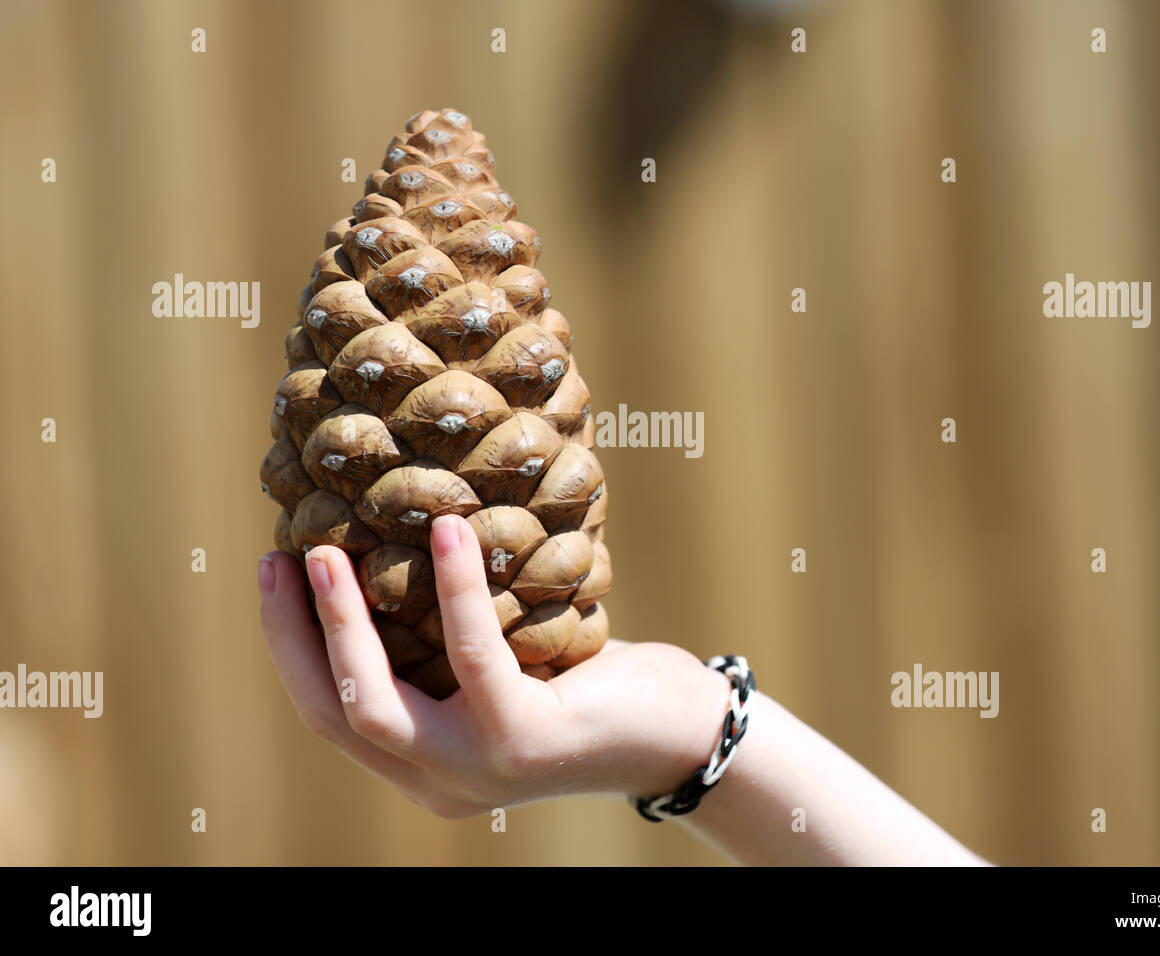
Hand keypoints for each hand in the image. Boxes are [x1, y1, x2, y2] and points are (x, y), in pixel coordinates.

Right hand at [257, 514, 728, 818]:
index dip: (292, 646)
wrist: (679, 732)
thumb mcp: (509, 663)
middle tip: (280, 558)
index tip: (276, 576)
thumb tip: (408, 535)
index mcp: (428, 764)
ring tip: (327, 550)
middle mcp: (440, 782)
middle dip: (291, 637)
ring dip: (341, 624)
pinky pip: (471, 659)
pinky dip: (453, 591)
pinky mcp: (522, 742)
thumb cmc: (595, 683)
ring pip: (371, 704)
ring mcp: (477, 771)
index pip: (334, 712)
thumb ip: (451, 639)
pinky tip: (453, 530)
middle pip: (332, 714)